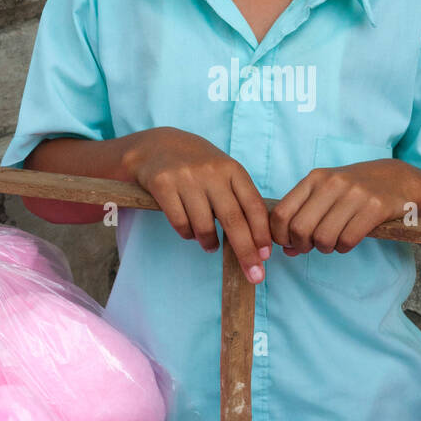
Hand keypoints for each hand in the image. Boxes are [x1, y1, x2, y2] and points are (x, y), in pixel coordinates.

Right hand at [123, 127, 271, 283]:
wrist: (155, 145)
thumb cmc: (196, 165)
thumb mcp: (222, 171)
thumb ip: (239, 197)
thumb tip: (257, 239)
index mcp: (232, 169)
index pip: (254, 206)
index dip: (262, 234)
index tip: (266, 256)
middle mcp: (211, 172)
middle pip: (233, 220)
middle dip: (246, 252)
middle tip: (254, 275)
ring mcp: (186, 178)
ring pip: (204, 226)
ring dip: (209, 243)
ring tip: (210, 245)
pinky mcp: (163, 185)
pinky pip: (181, 223)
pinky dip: (187, 235)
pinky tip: (189, 231)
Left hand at [269, 159, 410, 257]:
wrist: (399, 179)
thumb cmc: (355, 191)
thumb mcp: (326, 194)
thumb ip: (303, 217)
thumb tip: (286, 250)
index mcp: (315, 178)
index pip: (281, 213)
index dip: (280, 236)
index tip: (289, 244)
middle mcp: (332, 183)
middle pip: (300, 229)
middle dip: (302, 246)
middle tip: (312, 246)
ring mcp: (355, 194)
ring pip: (323, 238)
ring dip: (326, 248)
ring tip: (333, 243)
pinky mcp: (376, 207)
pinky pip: (347, 240)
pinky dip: (343, 248)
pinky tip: (348, 241)